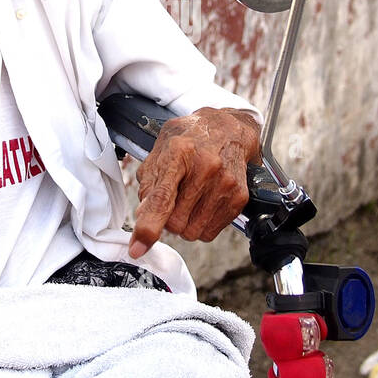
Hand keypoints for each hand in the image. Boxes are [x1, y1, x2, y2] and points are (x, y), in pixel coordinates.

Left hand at [128, 107, 260, 256]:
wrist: (229, 129)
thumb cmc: (191, 139)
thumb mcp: (161, 149)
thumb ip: (149, 182)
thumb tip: (144, 215)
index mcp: (179, 152)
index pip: (162, 198)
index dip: (148, 227)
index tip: (138, 247)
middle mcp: (205, 167)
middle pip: (175, 222)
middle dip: (168, 218)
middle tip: (174, 198)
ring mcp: (225, 183)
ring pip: (193, 231)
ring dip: (186, 223)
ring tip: (191, 198)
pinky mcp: (238, 197)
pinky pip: (210, 232)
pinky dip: (202, 224)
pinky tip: (204, 202)